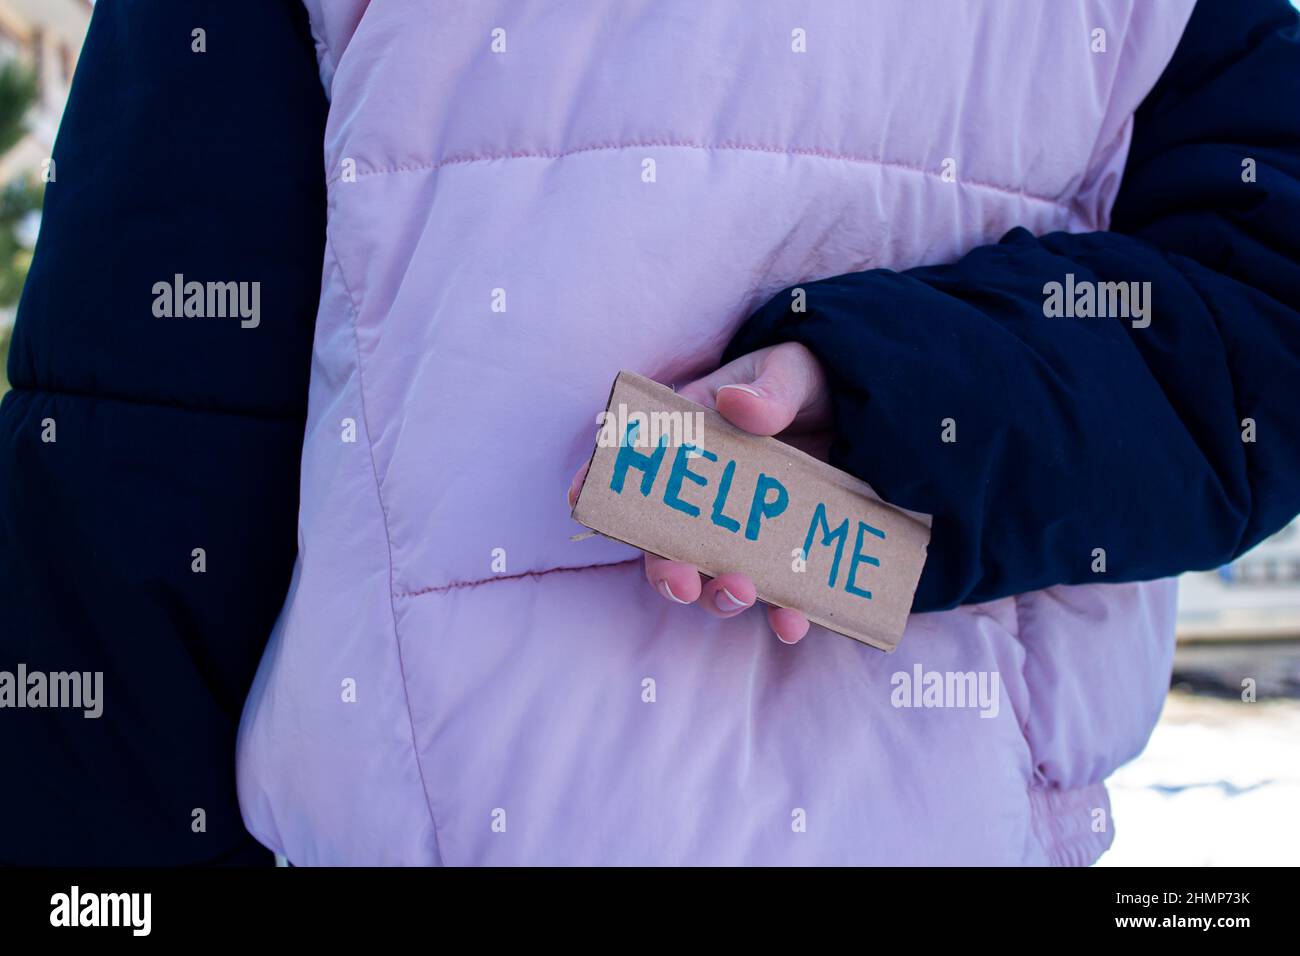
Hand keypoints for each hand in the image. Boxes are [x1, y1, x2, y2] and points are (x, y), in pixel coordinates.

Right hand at [568, 342, 831, 643]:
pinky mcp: (789, 554)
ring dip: (719, 596)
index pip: (636, 464)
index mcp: (694, 439)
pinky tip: (794, 622)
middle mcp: (709, 494)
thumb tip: (739, 403)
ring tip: (742, 593)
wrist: (868, 409)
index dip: (603, 482)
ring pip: (716, 576)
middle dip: (664, 569)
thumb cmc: (810, 380)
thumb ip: (770, 389)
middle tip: (678, 581)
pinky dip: (783, 615)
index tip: (582, 498)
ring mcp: (748, 530)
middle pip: (668, 541)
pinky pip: (779, 596)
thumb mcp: (793, 370)